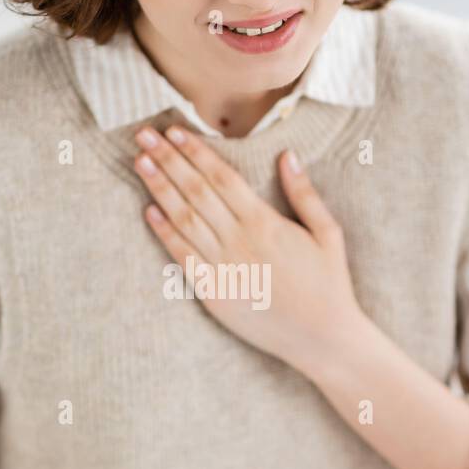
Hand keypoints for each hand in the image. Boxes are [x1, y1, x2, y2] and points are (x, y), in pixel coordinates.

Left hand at [132, 122, 365, 376]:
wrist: (322, 337)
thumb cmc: (328, 284)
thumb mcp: (328, 233)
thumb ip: (305, 194)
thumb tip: (287, 155)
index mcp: (266, 222)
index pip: (222, 176)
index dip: (195, 151)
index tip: (174, 130)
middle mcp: (240, 240)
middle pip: (196, 191)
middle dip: (167, 160)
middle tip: (143, 136)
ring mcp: (224, 268)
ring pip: (184, 219)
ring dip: (159, 189)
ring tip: (140, 163)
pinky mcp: (214, 294)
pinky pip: (183, 258)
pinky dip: (165, 233)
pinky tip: (149, 212)